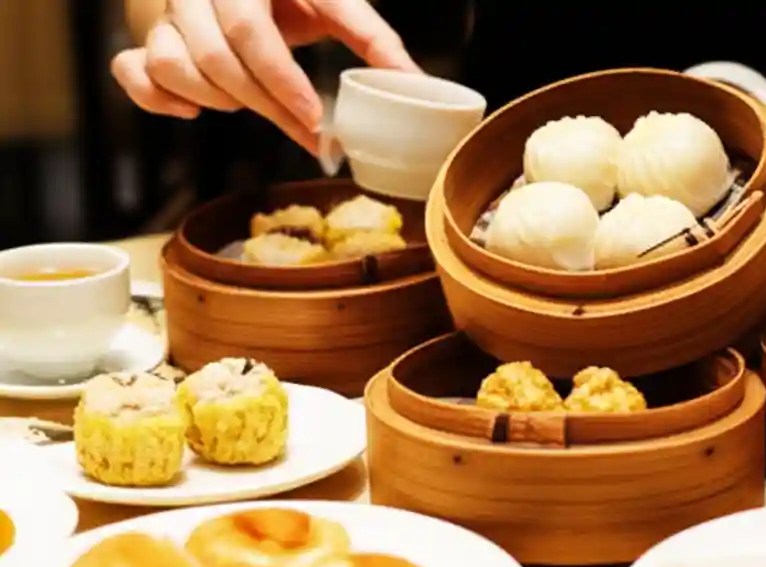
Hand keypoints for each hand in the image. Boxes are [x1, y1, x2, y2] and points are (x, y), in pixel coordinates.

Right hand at [110, 0, 418, 154]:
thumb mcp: (334, 1)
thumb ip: (372, 38)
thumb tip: (413, 83)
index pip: (248, 30)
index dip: (279, 80)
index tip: (315, 118)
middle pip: (213, 57)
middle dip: (265, 105)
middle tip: (309, 134)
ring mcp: (167, 15)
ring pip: (169, 64)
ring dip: (216, 100)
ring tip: (259, 106)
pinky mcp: (148, 38)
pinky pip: (133, 71)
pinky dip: (158, 100)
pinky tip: (195, 112)